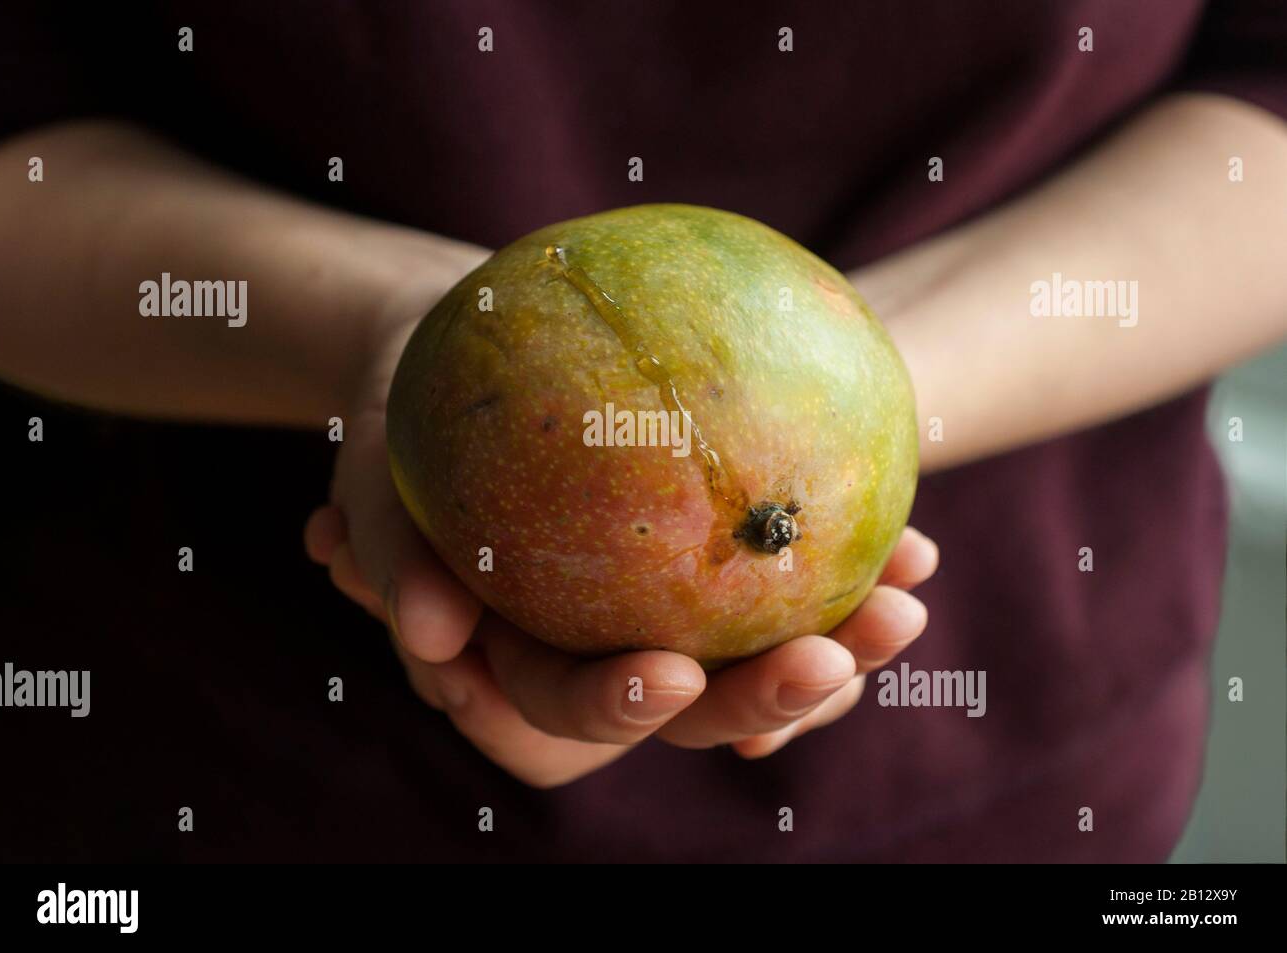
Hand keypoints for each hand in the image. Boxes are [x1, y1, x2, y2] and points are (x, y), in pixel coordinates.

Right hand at [305, 269, 937, 786]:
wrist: (471, 355)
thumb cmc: (409, 422)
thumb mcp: (373, 472)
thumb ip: (391, 551)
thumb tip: (432, 636)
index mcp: (531, 658)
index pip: (573, 705)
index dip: (622, 705)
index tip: (672, 676)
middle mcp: (610, 648)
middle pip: (693, 701)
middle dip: (763, 696)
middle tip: (831, 658)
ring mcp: (673, 607)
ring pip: (761, 650)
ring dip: (842, 644)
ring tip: (909, 603)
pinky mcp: (719, 560)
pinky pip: (792, 576)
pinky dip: (855, 564)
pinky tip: (919, 546)